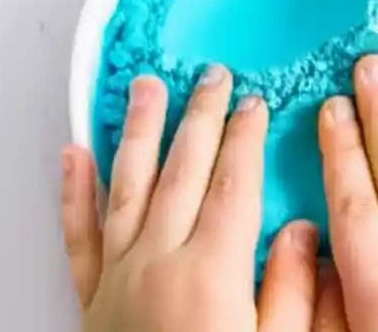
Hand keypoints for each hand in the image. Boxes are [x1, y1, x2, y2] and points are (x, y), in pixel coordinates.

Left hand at [61, 68, 331, 331]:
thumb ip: (292, 291)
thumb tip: (303, 232)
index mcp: (212, 272)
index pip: (234, 185)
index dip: (246, 138)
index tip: (254, 104)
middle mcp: (160, 263)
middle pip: (182, 171)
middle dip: (201, 116)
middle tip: (211, 76)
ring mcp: (119, 277)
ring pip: (128, 186)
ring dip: (140, 131)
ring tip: (145, 88)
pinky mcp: (91, 300)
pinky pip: (79, 234)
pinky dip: (75, 191)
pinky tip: (74, 155)